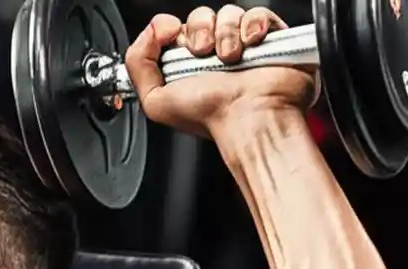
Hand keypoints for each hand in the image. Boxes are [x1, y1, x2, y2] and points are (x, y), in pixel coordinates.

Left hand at [124, 5, 318, 138]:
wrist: (249, 117)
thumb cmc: (209, 116)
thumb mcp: (154, 101)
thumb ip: (138, 65)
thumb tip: (148, 33)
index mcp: (186, 66)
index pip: (174, 30)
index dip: (170, 30)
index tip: (174, 39)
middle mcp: (213, 55)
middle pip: (200, 16)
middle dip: (199, 30)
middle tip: (203, 54)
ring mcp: (242, 46)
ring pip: (228, 13)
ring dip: (226, 32)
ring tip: (230, 58)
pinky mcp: (269, 40)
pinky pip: (257, 14)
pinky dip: (253, 25)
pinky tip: (252, 45)